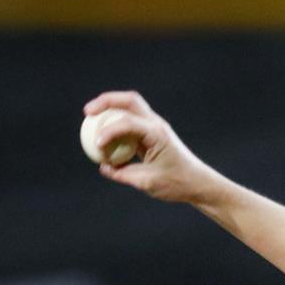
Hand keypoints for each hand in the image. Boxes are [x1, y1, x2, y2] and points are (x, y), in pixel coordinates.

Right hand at [82, 91, 221, 204]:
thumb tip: (103, 167)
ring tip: (90, 116)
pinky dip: (115, 122)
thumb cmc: (176, 183)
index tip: (96, 145)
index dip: (109, 131)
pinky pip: (130, 121)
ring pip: (130, 106)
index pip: (129, 123)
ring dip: (110, 107)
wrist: (197, 183)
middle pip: (129, 101)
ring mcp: (155, 126)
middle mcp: (156, 125)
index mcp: (157, 135)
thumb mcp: (147, 183)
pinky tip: (102, 131)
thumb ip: (123, 174)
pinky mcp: (151, 133)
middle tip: (87, 112)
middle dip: (106, 101)